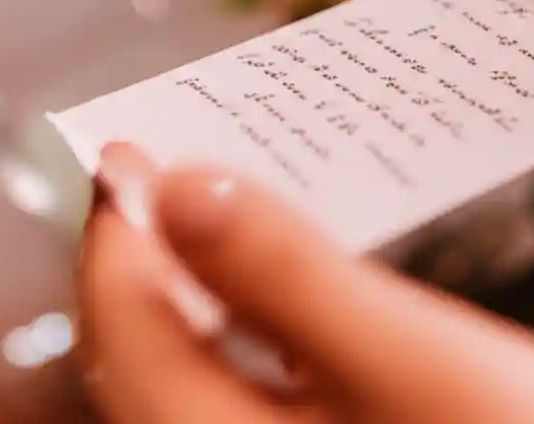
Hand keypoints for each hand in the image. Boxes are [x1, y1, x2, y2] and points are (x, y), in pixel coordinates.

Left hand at [79, 143, 533, 423]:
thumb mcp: (413, 363)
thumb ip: (291, 278)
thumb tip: (179, 188)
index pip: (127, 327)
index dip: (120, 226)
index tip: (130, 141)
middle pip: (159, 349)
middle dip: (165, 248)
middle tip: (186, 156)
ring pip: (213, 369)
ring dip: (217, 283)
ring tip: (243, 200)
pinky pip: (268, 392)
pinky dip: (270, 328)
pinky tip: (310, 284)